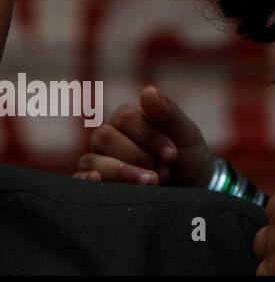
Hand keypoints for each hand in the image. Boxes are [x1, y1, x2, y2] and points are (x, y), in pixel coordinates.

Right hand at [74, 86, 214, 186]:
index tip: (172, 155)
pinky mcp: (91, 187)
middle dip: (138, 157)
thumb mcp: (186, 134)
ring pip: (94, 161)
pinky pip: (77, 180)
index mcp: (128, 118)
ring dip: (124, 173)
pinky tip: (97, 180)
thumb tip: (147, 90)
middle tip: (163, 173)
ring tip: (151, 184)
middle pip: (105, 138)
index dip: (150, 137)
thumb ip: (168, 112)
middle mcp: (107, 138)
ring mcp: (96, 161)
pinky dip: (85, 180)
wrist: (190, 191)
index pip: (126, 118)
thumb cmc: (187, 158)